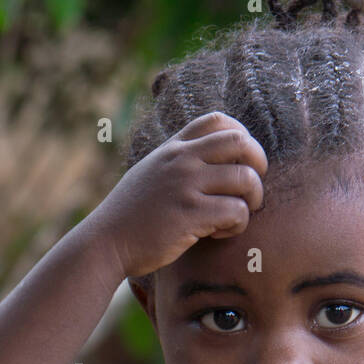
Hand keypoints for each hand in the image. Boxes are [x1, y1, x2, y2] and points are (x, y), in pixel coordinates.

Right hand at [89, 111, 268, 278]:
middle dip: (258, 165)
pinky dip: (237, 225)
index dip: (241, 136)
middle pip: (241, 143)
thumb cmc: (130, 215)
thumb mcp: (151, 173)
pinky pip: (236, 212)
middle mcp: (181, 161)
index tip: (238, 162)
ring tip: (235, 216)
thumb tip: (211, 159)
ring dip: (252, 200)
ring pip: (246, 179)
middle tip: (250, 190)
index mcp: (173, 148)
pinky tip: (218, 232)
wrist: (105, 242)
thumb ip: (177, 161)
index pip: (218, 120)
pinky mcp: (190, 215)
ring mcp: (186, 186)